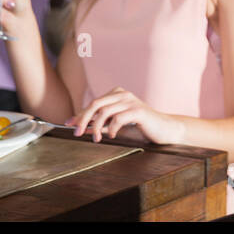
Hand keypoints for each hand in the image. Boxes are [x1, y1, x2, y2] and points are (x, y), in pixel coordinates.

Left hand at [69, 86, 185, 144]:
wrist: (164, 130)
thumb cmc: (141, 127)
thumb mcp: (117, 125)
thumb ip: (101, 125)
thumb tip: (81, 128)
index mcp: (117, 94)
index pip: (93, 103)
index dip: (79, 114)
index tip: (69, 125)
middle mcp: (123, 94)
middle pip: (95, 104)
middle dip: (83, 119)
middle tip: (76, 133)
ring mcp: (131, 101)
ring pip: (105, 111)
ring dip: (96, 127)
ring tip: (96, 139)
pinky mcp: (139, 111)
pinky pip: (118, 118)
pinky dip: (111, 129)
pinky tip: (113, 135)